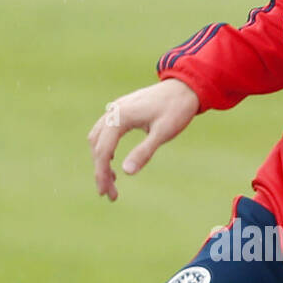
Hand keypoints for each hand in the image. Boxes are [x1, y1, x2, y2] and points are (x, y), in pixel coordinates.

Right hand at [87, 78, 199, 200]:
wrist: (185, 87)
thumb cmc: (177, 109)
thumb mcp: (163, 133)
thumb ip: (144, 152)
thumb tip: (126, 172)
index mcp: (120, 117)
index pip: (103, 151)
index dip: (102, 174)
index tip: (108, 194)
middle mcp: (113, 111)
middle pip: (97, 147)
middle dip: (101, 172)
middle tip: (111, 194)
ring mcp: (115, 109)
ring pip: (97, 138)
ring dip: (101, 160)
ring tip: (112, 181)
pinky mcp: (120, 109)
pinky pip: (103, 130)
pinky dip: (105, 147)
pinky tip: (114, 160)